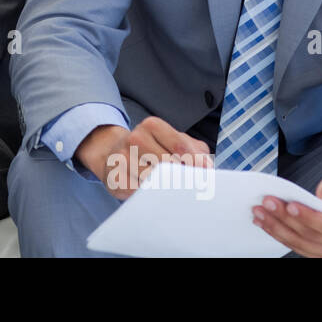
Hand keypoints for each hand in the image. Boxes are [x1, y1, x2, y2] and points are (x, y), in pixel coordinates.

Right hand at [78, 117, 211, 200]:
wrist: (115, 156)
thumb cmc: (153, 151)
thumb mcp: (177, 143)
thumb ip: (196, 152)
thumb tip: (207, 169)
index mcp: (152, 125)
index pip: (180, 146)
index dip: (195, 163)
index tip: (203, 174)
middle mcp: (135, 137)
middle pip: (168, 164)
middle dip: (183, 177)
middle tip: (190, 186)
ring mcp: (122, 157)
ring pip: (154, 179)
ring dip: (166, 188)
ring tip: (169, 188)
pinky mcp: (115, 177)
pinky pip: (139, 192)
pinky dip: (149, 195)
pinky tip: (152, 193)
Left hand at [252, 167, 321, 257]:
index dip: (309, 217)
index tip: (290, 205)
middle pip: (311, 235)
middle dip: (285, 219)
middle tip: (266, 203)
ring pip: (300, 243)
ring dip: (276, 228)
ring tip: (259, 212)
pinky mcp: (319, 254)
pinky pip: (296, 246)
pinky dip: (279, 234)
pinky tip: (265, 222)